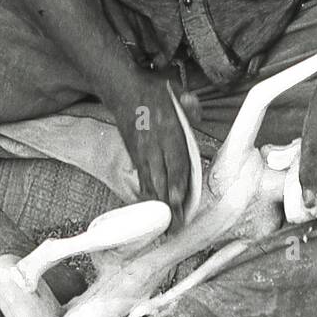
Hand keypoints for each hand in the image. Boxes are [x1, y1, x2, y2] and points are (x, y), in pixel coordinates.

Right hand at [114, 72, 194, 225]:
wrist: (120, 89)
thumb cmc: (151, 90)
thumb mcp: (174, 89)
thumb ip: (188, 103)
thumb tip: (196, 114)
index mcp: (166, 128)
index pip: (174, 158)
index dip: (177, 181)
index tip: (179, 200)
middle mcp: (152, 143)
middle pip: (162, 177)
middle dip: (169, 203)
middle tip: (176, 226)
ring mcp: (141, 151)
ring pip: (150, 182)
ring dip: (158, 205)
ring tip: (166, 227)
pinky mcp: (134, 155)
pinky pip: (140, 179)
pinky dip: (146, 196)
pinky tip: (151, 212)